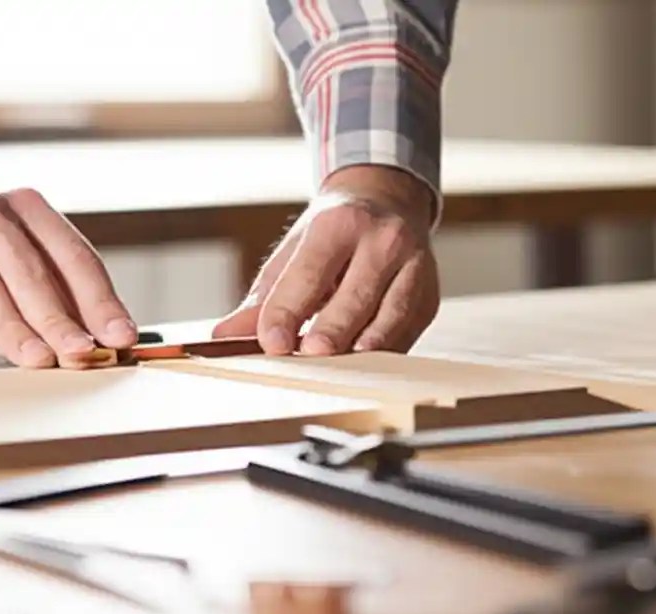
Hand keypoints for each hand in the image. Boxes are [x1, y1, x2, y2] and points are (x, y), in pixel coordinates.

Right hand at [0, 178, 137, 366]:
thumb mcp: (5, 251)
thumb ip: (49, 284)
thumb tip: (101, 339)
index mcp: (21, 206)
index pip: (71, 254)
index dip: (99, 299)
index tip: (120, 337)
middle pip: (30, 271)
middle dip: (60, 319)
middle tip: (81, 355)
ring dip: (14, 330)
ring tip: (36, 361)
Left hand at [213, 165, 439, 354]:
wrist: (388, 202)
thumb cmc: (334, 232)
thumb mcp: (294, 250)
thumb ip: (264, 296)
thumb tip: (225, 336)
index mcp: (340, 224)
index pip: (311, 273)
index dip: (289, 309)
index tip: (270, 342)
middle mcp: (384, 240)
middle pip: (356, 296)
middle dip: (332, 329)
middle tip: (309, 355)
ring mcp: (415, 268)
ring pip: (391, 317)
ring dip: (363, 347)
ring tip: (339, 368)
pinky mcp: (430, 297)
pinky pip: (406, 333)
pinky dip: (384, 352)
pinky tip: (364, 366)